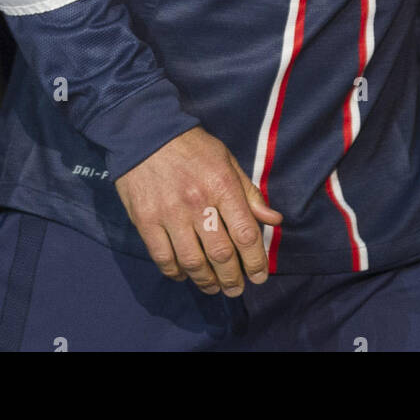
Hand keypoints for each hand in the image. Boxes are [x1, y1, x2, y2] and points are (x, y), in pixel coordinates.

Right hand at [114, 126, 282, 295]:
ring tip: (214, 287)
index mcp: (222, 185)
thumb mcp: (226, 160)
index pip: (246, 234)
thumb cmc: (191, 146)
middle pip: (221, 254)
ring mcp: (170, 213)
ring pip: (193, 262)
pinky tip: (184, 274)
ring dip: (206, 282)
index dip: (256, 261)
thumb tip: (274, 220)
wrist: (145, 131)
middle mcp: (198, 203)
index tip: (260, 276)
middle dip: (233, 279)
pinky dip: (176, 272)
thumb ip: (249, 192)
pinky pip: (163, 258)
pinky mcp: (145, 220)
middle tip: (236, 288)